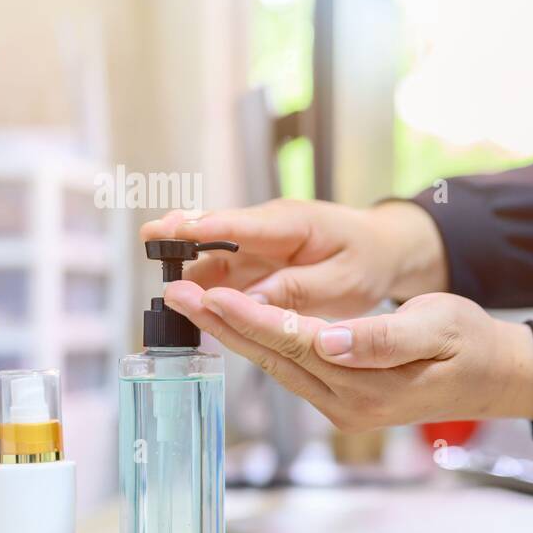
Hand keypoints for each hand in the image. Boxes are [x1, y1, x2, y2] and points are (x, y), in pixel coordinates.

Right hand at [140, 199, 447, 315]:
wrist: (384, 251)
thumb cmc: (369, 259)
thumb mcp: (345, 280)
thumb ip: (299, 290)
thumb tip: (251, 304)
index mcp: (292, 223)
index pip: (237, 223)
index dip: (198, 227)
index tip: (164, 231)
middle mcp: (267, 229)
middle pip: (213, 237)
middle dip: (178, 245)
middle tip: (147, 252)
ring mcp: (258, 246)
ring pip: (213, 259)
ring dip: (188, 275)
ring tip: (166, 297)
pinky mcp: (256, 264)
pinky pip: (225, 276)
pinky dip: (207, 291)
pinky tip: (190, 310)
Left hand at [163, 282, 532, 429]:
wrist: (490, 377)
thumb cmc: (469, 346)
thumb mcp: (438, 328)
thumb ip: (383, 337)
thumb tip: (331, 340)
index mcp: (369, 384)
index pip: (296, 343)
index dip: (251, 317)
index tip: (211, 292)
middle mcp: (348, 404)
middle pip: (272, 358)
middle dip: (223, 324)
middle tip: (177, 294)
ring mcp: (343, 408)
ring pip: (276, 367)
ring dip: (233, 335)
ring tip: (193, 305)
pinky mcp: (342, 403)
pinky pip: (292, 371)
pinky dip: (260, 345)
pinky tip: (237, 325)